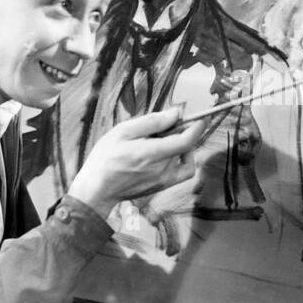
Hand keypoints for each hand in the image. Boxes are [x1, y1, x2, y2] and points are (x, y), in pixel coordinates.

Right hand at [67, 107, 204, 219]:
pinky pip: (184, 170)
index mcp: (152, 153)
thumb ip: (152, 122)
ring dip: (178, 144)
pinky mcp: (164, 185)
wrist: (97, 188)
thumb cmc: (106, 157)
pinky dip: (182, 159)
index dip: (199, 127)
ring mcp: (165, 179)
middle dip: (180, 131)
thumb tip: (176, 114)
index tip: (204, 116)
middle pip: (185, 145)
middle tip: (161, 127)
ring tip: (157, 141)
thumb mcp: (124, 131)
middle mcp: (162, 168)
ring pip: (184, 155)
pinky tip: (168, 153)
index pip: (187, 140)